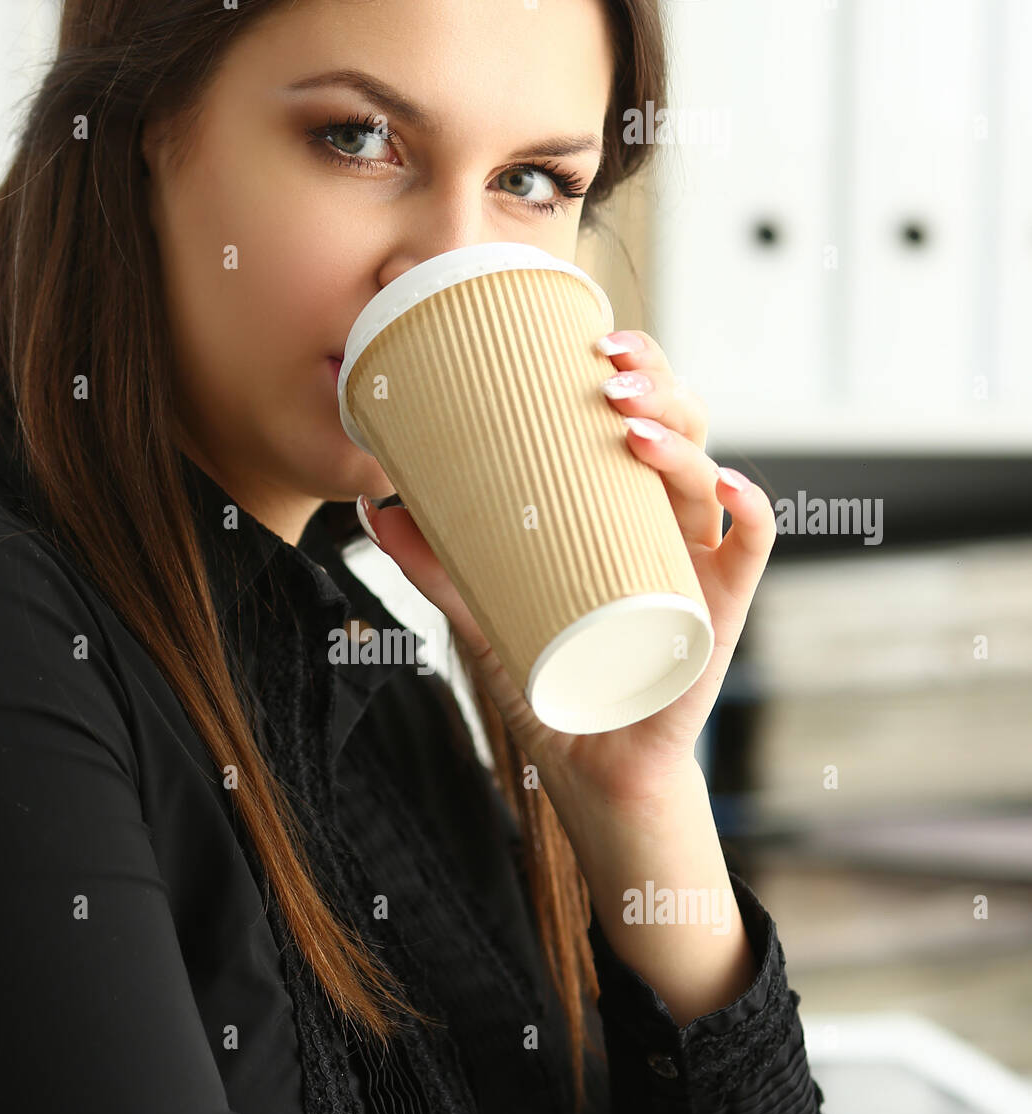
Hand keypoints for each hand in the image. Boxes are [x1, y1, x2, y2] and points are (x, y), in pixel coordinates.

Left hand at [355, 328, 775, 803]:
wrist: (587, 761)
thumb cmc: (550, 677)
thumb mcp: (482, 611)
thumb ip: (436, 563)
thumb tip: (373, 505)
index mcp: (623, 507)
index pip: (641, 413)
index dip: (633, 364)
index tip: (588, 340)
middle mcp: (667, 523)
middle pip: (683, 427)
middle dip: (656, 384)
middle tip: (606, 375)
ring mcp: (696, 564)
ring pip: (711, 476)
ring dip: (680, 438)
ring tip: (630, 425)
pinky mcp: (719, 612)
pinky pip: (751, 551)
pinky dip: (749, 514)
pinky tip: (727, 486)